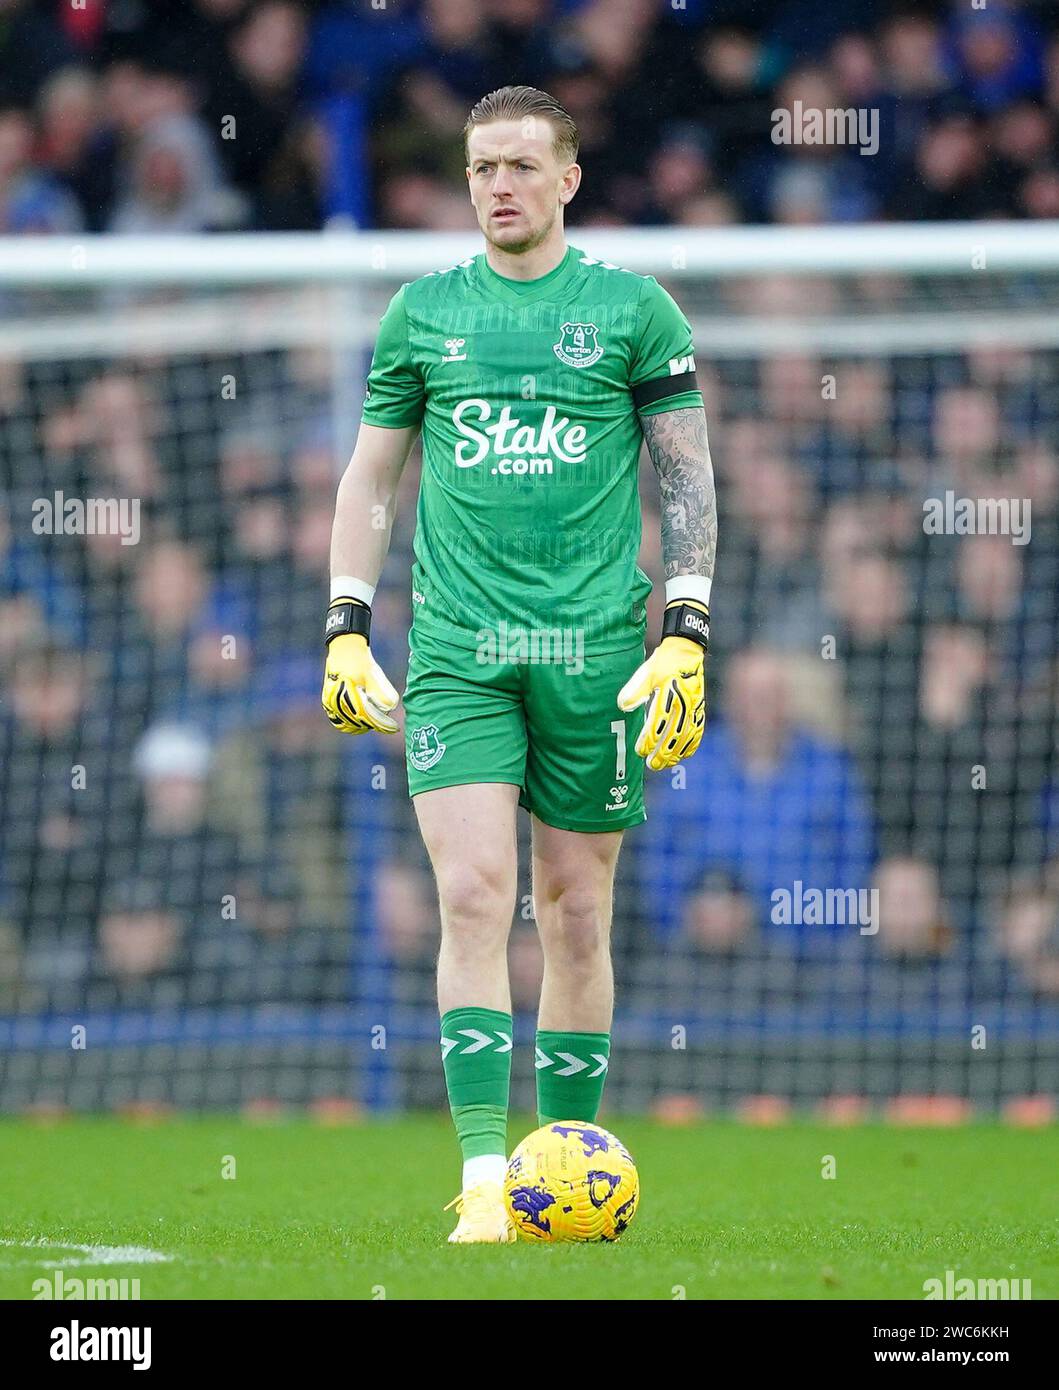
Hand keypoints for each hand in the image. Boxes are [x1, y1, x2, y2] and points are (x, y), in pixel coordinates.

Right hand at [322, 632, 399, 734]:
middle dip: (373, 725)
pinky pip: (337, 719)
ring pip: (346, 723)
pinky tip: (360, 726)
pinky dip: (348, 725)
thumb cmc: (360, 661)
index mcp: (346, 691)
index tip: (393, 728)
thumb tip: (390, 708)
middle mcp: (334, 698)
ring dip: (361, 726)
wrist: (345, 648)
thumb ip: (381, 693)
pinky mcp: (327, 701)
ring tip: (375, 725)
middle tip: (387, 726)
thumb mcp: (373, 675)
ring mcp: (329, 701)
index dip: (380, 724)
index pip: (364, 715)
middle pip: (356, 720)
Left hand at [616, 636, 705, 769]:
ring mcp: (695, 706)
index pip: (658, 721)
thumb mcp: (646, 672)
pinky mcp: (700, 708)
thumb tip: (623, 706)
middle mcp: (684, 701)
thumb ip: (635, 690)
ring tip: (666, 764)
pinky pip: (698, 730)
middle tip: (652, 764)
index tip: (640, 750)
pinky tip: (684, 755)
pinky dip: (692, 744)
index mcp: (668, 692)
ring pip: (687, 734)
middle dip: (663, 751)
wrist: (687, 652)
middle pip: (675, 732)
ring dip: (677, 752)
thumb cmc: (663, 663)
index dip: (650, 738)